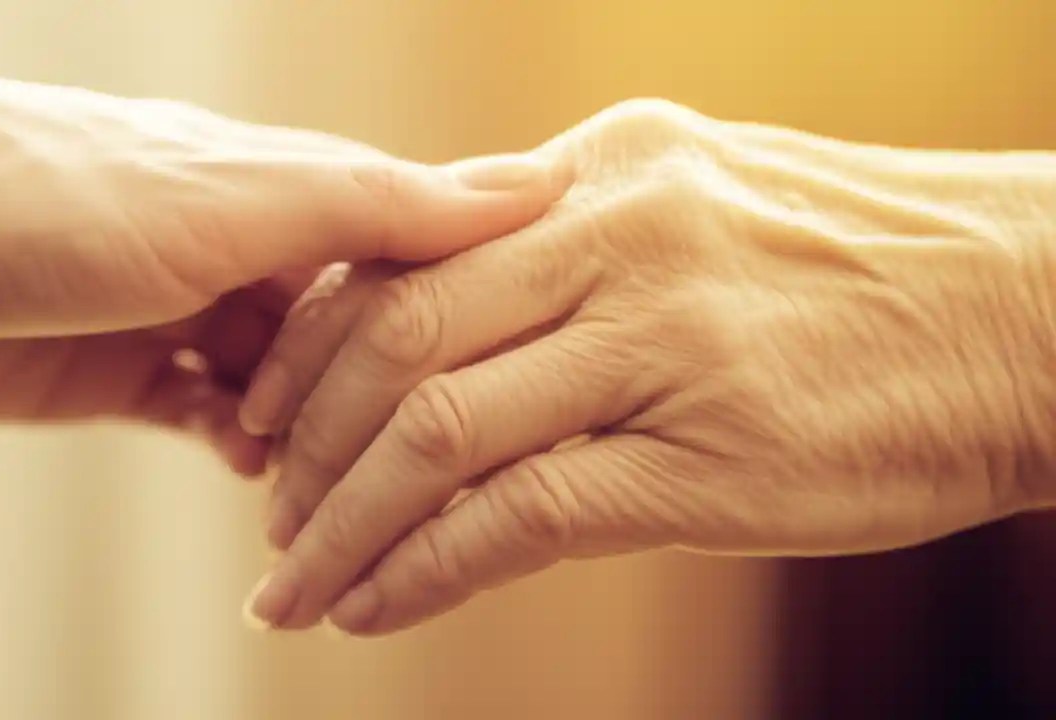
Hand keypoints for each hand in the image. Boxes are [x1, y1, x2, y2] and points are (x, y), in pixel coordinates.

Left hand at [0, 43, 563, 471]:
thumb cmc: (35, 194)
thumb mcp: (230, 199)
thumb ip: (373, 204)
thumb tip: (529, 187)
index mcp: (277, 186)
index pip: (404, 245)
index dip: (456, 307)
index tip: (507, 366)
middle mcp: (237, 243)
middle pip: (348, 328)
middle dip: (380, 392)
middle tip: (416, 457)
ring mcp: (179, 309)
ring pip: (284, 385)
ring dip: (308, 435)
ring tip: (327, 482)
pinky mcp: (121, 371)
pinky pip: (210, 419)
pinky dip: (237, 449)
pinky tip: (245, 472)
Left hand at [239, 99, 1055, 630]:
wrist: (1032, 317)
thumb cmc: (866, 276)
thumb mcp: (702, 210)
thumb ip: (574, 249)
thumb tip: (459, 317)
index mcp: (602, 169)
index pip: (403, 252)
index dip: (312, 342)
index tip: (267, 414)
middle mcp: (615, 236)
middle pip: (394, 335)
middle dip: (302, 439)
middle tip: (266, 511)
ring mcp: (658, 340)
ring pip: (436, 431)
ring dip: (342, 521)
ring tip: (295, 588)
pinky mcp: (702, 453)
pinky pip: (518, 515)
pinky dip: (423, 569)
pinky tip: (375, 609)